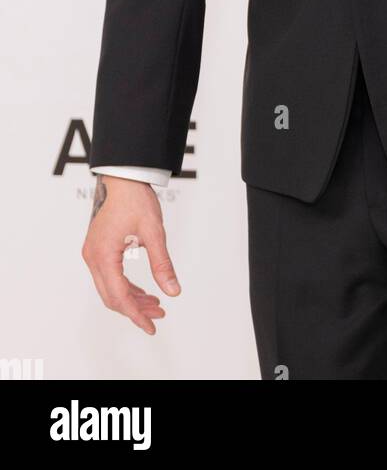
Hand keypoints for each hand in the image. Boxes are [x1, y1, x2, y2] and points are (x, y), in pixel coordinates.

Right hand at [81, 175, 180, 334]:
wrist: (124, 179)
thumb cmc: (136, 200)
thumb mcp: (154, 232)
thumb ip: (162, 264)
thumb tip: (173, 291)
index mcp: (103, 254)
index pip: (119, 295)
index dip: (136, 314)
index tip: (151, 326)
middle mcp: (93, 257)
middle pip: (112, 296)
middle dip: (135, 309)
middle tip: (160, 314)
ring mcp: (93, 254)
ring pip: (110, 288)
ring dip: (131, 299)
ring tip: (156, 304)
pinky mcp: (97, 250)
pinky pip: (109, 277)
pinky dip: (126, 287)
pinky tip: (143, 291)